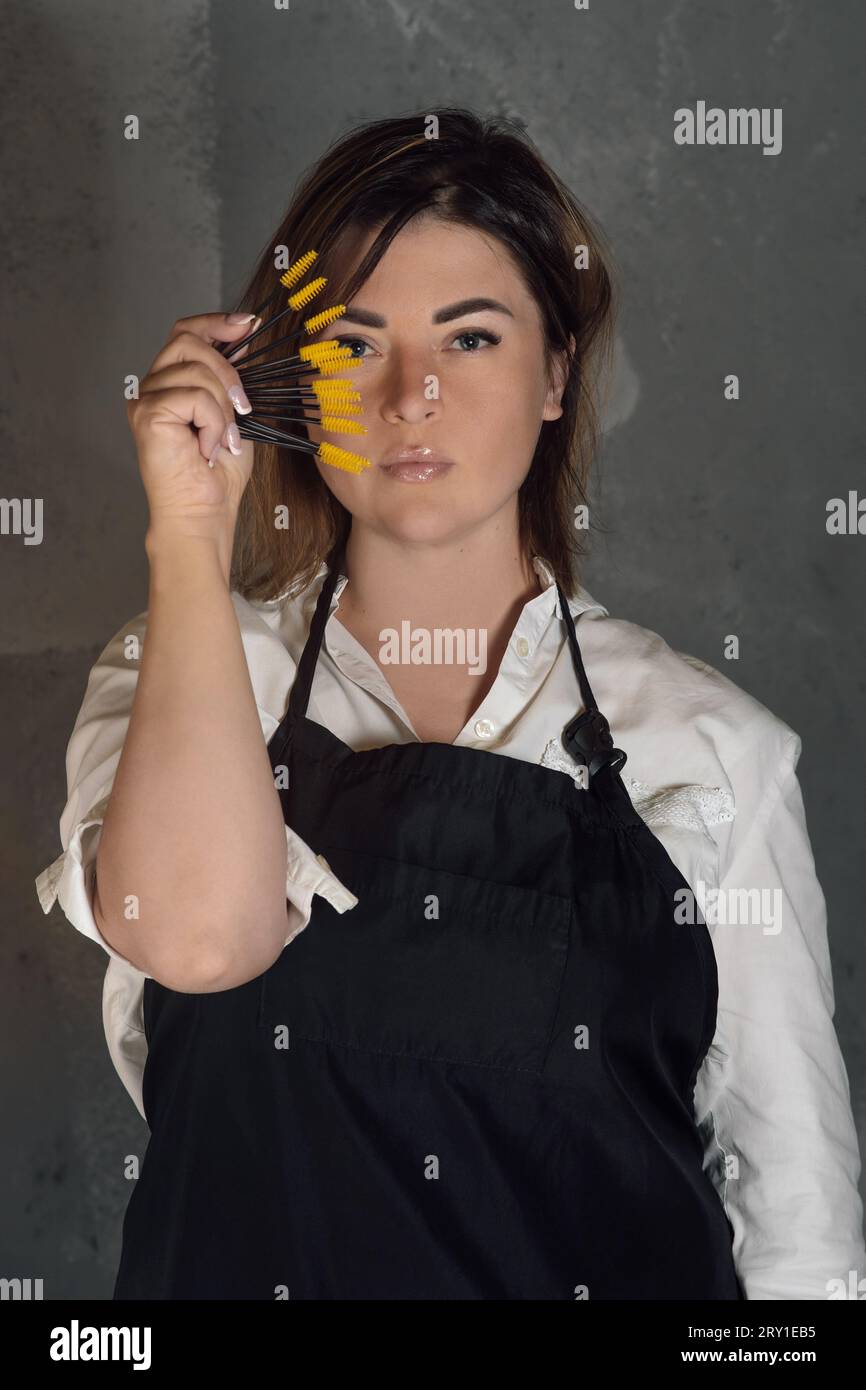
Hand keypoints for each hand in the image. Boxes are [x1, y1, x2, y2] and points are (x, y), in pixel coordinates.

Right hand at [129, 310, 258, 552]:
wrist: (203, 513)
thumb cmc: (217, 476)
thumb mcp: (234, 416)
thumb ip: (232, 379)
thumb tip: (245, 338)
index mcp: (171, 383)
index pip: (185, 332)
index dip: (216, 322)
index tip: (250, 324)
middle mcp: (152, 387)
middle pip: (187, 340)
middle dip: (226, 368)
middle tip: (242, 408)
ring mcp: (145, 398)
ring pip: (195, 370)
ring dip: (223, 407)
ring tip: (224, 441)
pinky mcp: (147, 413)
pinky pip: (194, 396)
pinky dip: (213, 423)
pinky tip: (209, 449)